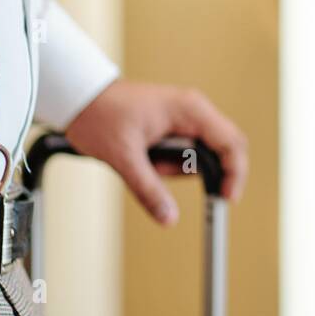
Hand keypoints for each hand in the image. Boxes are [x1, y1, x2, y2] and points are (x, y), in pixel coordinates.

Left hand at [64, 79, 248, 224]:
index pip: (230, 143)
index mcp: (190, 110)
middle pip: (225, 148)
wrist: (79, 97)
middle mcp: (194, 111)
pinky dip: (172, 166)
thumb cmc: (99, 114)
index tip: (227, 198)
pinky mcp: (175, 126)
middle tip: (198, 197)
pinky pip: (187, 153)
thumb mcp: (123, 156)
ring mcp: (186, 118)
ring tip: (149, 166)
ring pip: (204, 154)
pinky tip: (148, 161)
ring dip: (180, 171)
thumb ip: (148, 189)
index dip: (235, 173)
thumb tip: (169, 218)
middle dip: (212, 175)